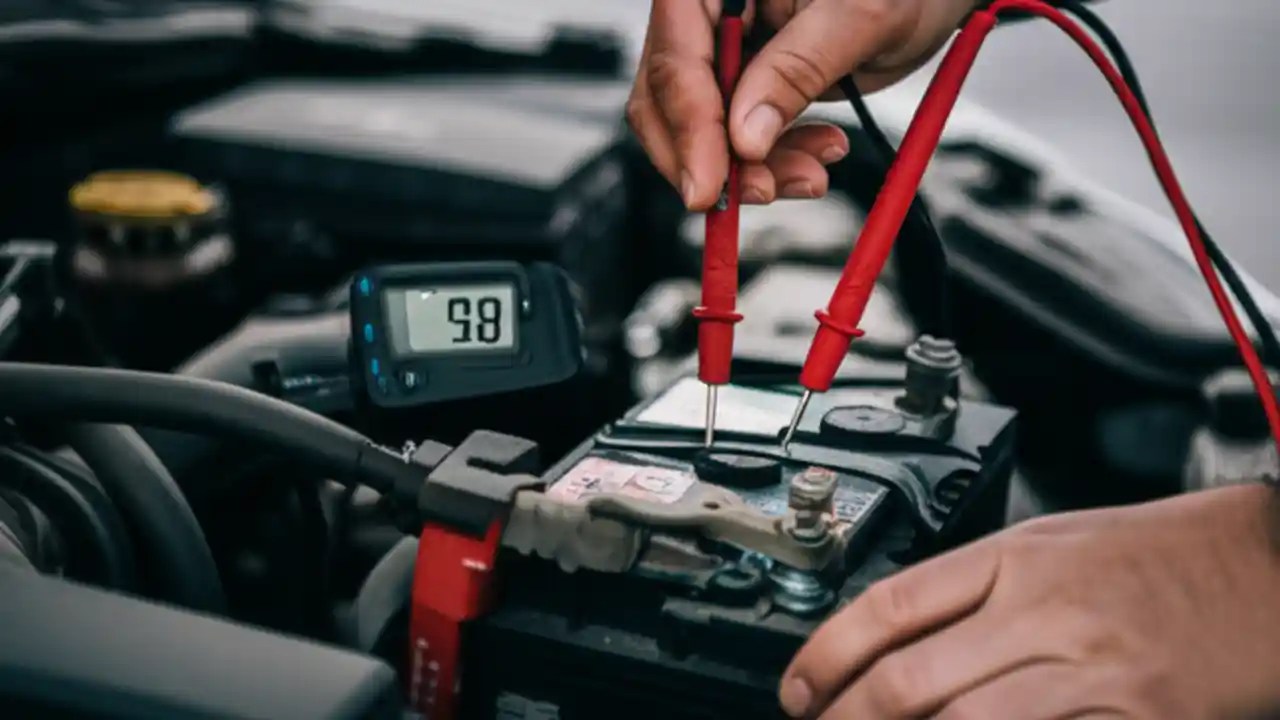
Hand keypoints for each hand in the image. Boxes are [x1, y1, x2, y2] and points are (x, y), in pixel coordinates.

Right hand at [626, 0, 978, 210]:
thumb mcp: (859, 16)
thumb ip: (794, 71)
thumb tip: (743, 140)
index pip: (674, 58)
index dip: (688, 128)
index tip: (708, 189)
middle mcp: (707, 13)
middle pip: (667, 99)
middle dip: (712, 158)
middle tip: (759, 194)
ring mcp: (724, 50)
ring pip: (699, 129)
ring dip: (751, 169)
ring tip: (812, 176)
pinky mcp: (747, 83)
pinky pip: (735, 138)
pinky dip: (772, 162)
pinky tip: (816, 159)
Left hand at [780, 484, 1279, 718]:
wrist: (1263, 567)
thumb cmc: (1157, 555)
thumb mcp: (1051, 545)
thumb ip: (973, 588)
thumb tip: (893, 636)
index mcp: (1015, 559)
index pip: (891, 606)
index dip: (826, 654)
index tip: (797, 687)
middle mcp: (1043, 613)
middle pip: (912, 678)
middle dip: (849, 717)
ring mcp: (1091, 675)